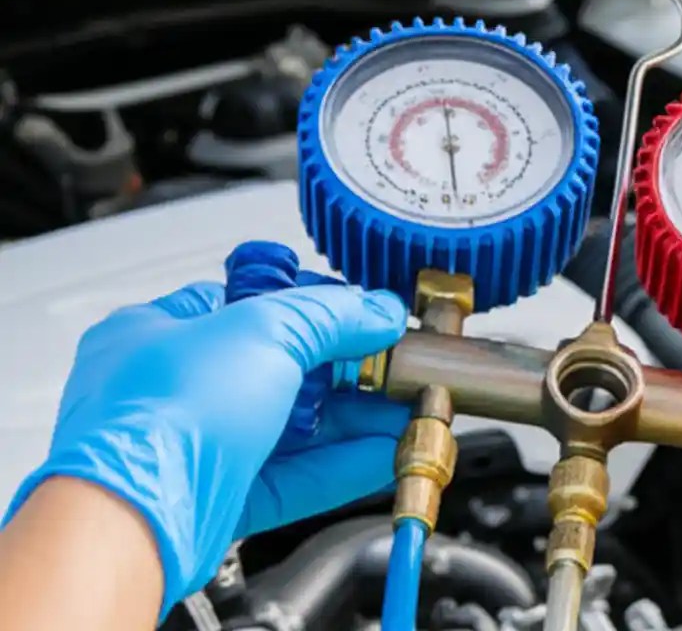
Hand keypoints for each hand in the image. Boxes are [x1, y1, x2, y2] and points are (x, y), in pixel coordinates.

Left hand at [2, 280, 408, 615]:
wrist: (130, 520)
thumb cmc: (158, 419)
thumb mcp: (261, 332)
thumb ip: (329, 315)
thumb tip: (374, 309)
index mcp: (160, 331)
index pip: (251, 305)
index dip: (313, 307)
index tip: (363, 315)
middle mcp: (175, 390)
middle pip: (283, 370)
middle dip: (349, 371)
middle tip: (397, 367)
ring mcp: (198, 447)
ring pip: (294, 429)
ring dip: (356, 420)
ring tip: (407, 411)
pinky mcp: (221, 498)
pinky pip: (295, 476)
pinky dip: (343, 464)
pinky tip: (385, 452)